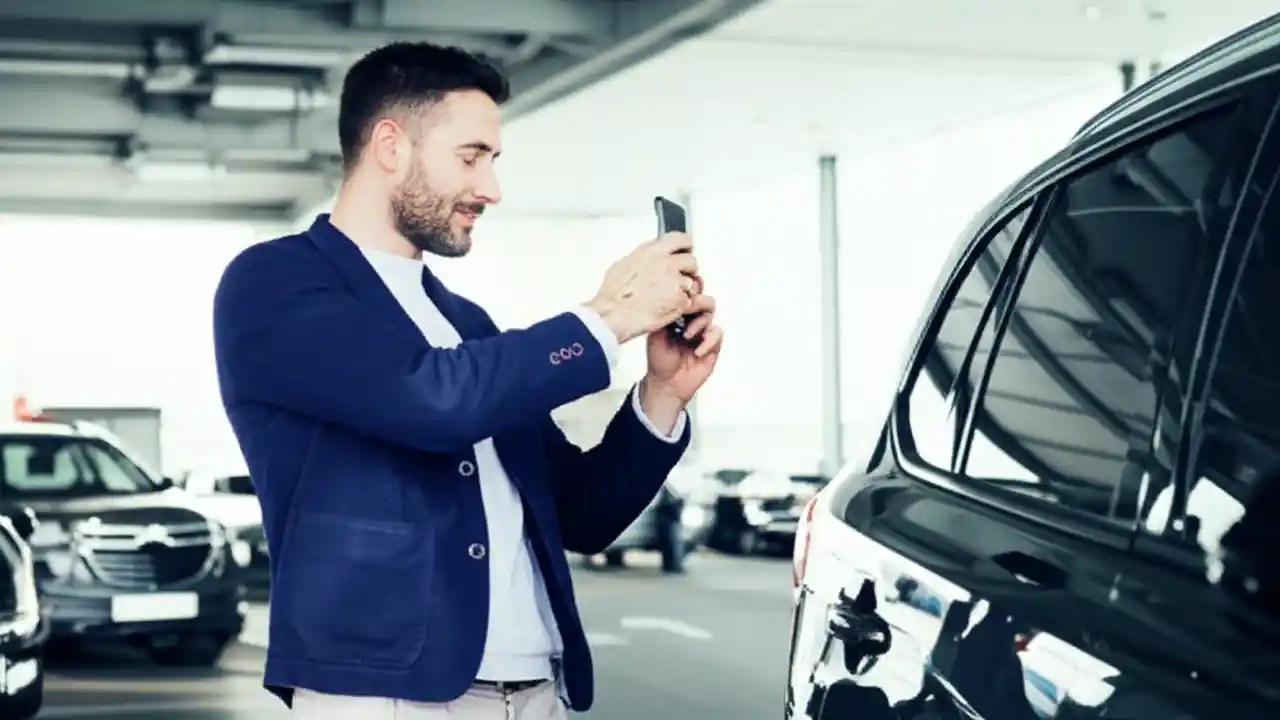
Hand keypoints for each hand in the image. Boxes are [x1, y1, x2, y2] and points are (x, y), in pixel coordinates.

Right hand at [585, 232, 697, 342]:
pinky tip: (666, 308)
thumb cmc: (614, 296)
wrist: (613, 316)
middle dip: (687, 270)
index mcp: (652, 252)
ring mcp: (675, 282)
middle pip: (691, 261)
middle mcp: (666, 264)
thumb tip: (648, 257)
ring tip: (668, 297)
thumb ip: (642, 258)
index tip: (686, 249)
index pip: (680, 239)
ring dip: (684, 289)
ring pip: (692, 282)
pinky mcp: (680, 300)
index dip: (685, 246)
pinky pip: (688, 301)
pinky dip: (680, 306)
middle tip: (677, 278)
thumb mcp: (623, 265)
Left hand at [643, 282, 722, 404]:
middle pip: (703, 301)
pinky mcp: (712, 346)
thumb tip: (669, 299)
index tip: (683, 294)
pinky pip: (717, 334)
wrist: (666, 384)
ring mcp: (703, 333)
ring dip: (699, 323)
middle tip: (688, 310)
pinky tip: (697, 351)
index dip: (688, 293)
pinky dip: (708, 340)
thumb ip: (664, 317)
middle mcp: (692, 322)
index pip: (688, 297)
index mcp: (678, 316)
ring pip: (710, 315)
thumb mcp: (655, 335)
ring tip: (686, 336)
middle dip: (697, 303)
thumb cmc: (659, 361)